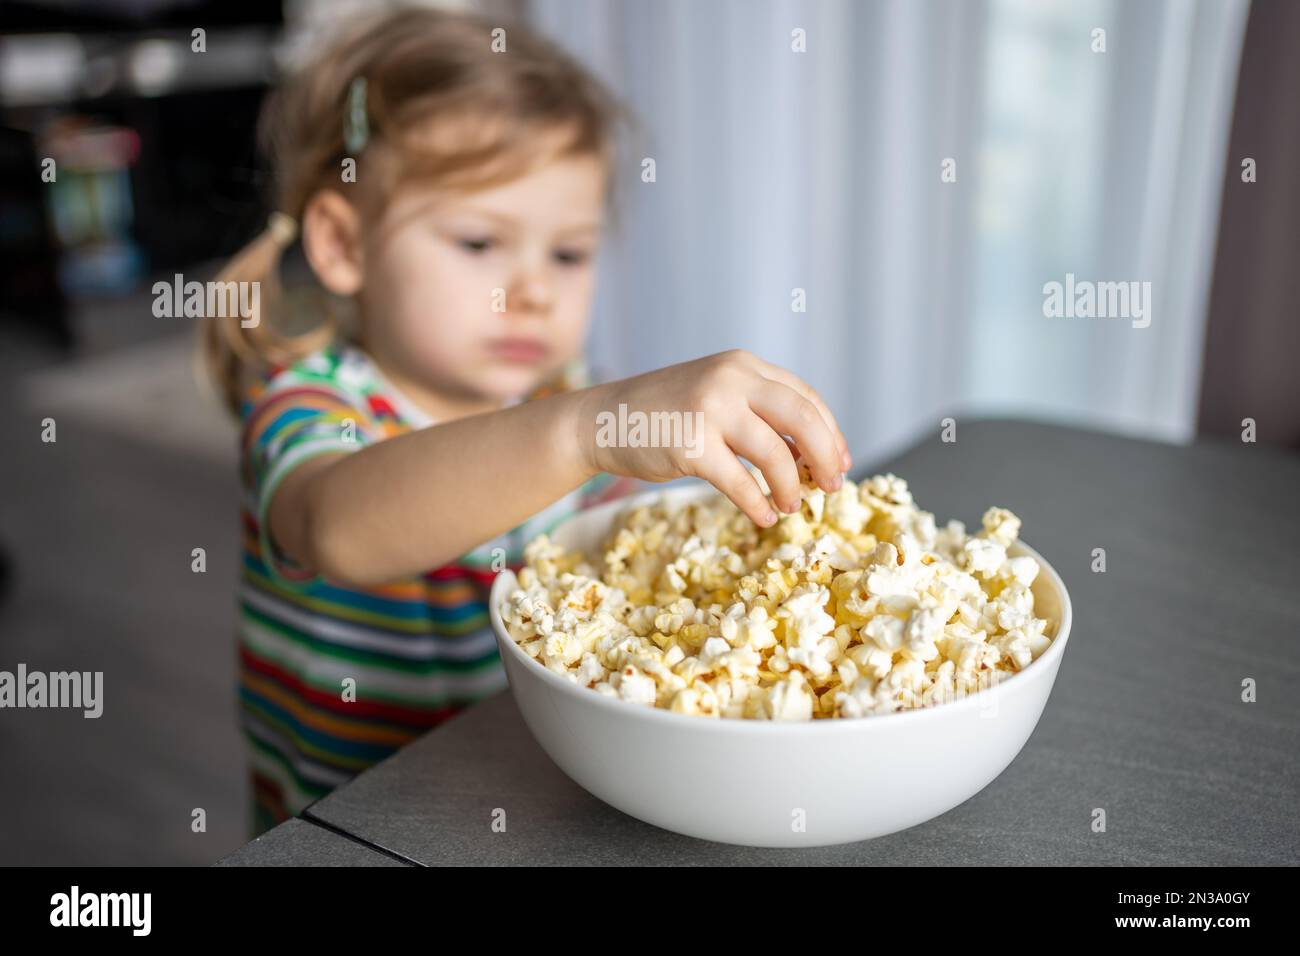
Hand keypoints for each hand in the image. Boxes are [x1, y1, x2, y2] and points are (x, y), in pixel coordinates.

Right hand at [576, 349, 851, 526]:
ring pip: (775, 454)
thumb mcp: (716, 397)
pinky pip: (740, 482)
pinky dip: (758, 504)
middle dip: (825, 457)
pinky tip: (763, 517)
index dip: (831, 433)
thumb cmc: (665, 415)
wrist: (605, 420)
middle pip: (802, 419)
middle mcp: (731, 379)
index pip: (805, 397)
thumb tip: (811, 459)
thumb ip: (758, 414)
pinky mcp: (690, 445)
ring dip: (791, 487)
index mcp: (743, 365)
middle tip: (832, 487)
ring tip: (792, 507)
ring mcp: (709, 410)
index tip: (840, 463)